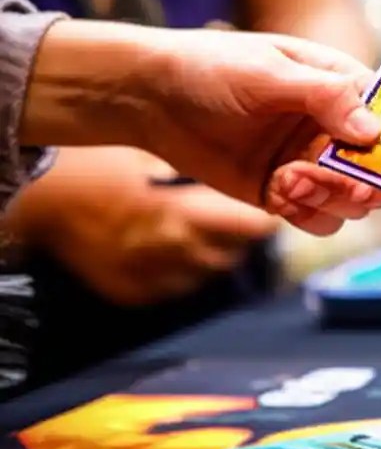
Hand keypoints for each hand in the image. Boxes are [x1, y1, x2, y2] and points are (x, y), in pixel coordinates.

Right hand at [7, 147, 277, 304]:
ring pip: (209, 271)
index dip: (265, 216)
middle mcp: (171, 252)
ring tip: (196, 226)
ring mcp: (151, 277)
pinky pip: (177, 284)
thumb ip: (202, 173)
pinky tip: (165, 244)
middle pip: (235, 253)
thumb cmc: (99, 165)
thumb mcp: (154, 156)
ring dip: (213, 251)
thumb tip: (254, 171)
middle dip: (240, 235)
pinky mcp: (134, 292)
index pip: (254, 228)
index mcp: (181, 215)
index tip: (275, 205)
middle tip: (237, 213)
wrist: (39, 201)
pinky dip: (181, 267)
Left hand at [26, 21, 380, 234]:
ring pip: (351, 199)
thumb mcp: (269, 73)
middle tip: (351, 188)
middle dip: (369, 182)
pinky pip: (317, 217)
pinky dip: (307, 214)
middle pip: (378, 168)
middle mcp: (334, 128)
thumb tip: (374, 129)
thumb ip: (324, 97)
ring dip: (332, 199)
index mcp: (341, 87)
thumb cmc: (210, 67)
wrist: (149, 97)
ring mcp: (311, 163)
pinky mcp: (285, 192)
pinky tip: (279, 195)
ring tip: (292, 183)